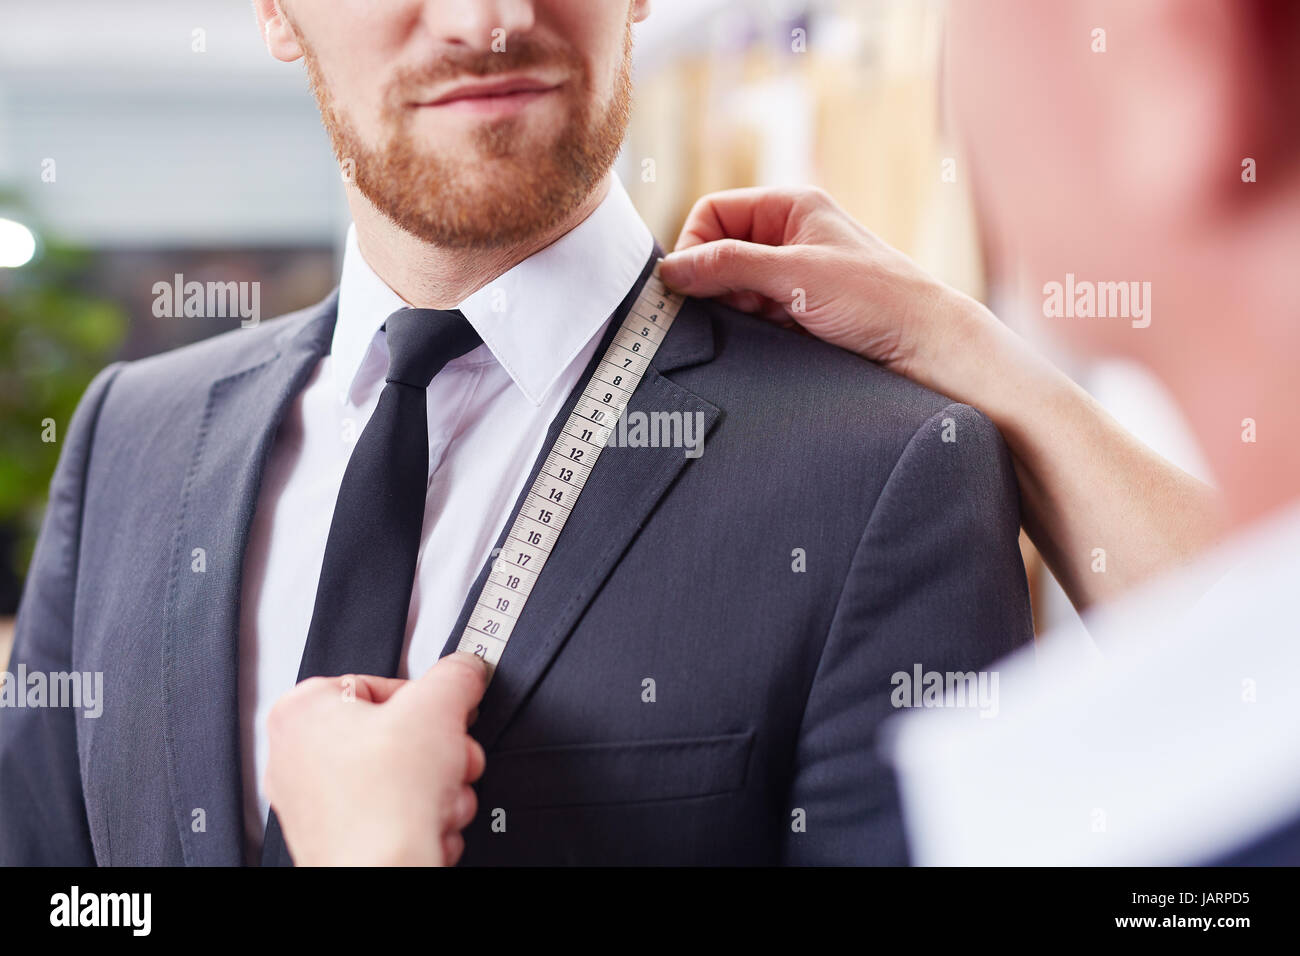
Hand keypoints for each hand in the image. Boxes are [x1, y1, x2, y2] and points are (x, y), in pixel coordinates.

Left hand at [265, 652, 487, 865]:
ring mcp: (311, 804)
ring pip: (396, 776)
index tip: (446, 716)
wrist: (383, 874)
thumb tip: (466, 669)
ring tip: (439, 797)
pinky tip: (427, 823)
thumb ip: (456, 676)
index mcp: (300, 712)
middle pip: (392, 734)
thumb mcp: (438, 708)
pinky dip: (416, 816)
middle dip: (437, 750)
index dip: (425, 703)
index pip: (380, 685)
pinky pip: (387, 812)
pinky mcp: (334, 840)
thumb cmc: (386, 803)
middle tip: (451, 758)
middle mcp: (294, 757)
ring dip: (434, 785)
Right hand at [658, 185, 989, 388]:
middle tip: (727, 311)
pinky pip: (752, 316)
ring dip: (732, 309)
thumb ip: (729, 266)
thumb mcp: (795, 274)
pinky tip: (765, 342)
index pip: (714, 212)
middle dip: (713, 283)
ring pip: (733, 288)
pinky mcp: (797, 313)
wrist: (927, 348)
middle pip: (719, 251)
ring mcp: (793, 276)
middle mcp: (789, 236)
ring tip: (758, 327)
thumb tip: (671, 270)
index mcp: (791, 207)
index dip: (696, 246)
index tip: (691, 284)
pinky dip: (748, 329)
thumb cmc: (877, 299)